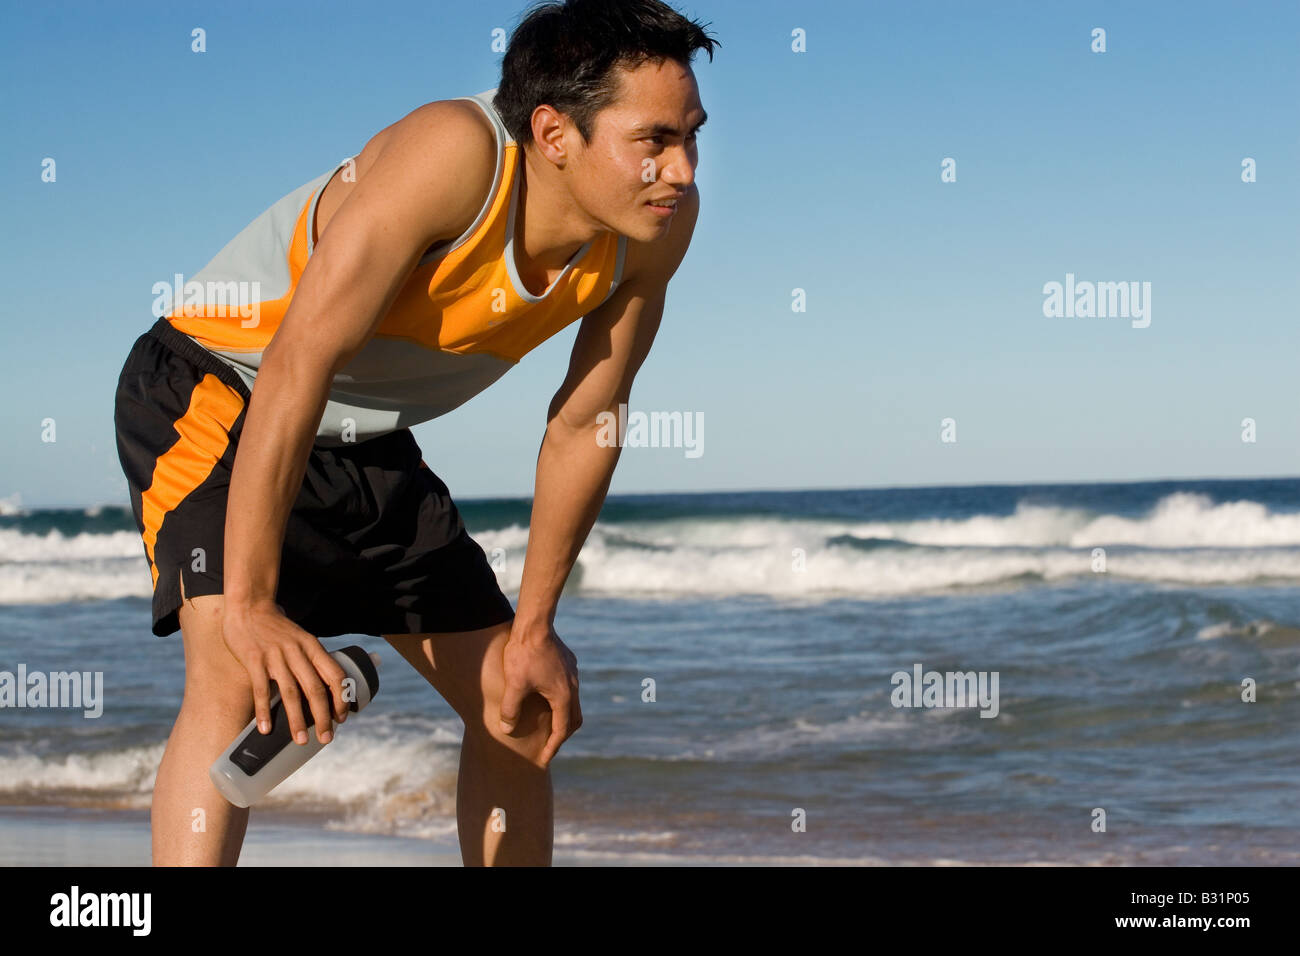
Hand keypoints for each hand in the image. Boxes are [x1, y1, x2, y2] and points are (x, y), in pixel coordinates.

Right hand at [222, 601, 350, 745]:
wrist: (249, 605)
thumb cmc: (276, 626)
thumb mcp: (300, 638)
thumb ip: (309, 659)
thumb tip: (321, 687)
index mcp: (312, 646)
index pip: (335, 674)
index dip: (340, 698)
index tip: (341, 718)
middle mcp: (297, 652)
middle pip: (315, 688)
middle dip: (322, 716)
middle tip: (326, 738)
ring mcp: (275, 656)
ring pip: (291, 693)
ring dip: (296, 719)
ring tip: (300, 739)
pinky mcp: (254, 660)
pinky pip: (261, 689)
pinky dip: (264, 711)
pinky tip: (265, 729)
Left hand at [498, 621, 581, 767]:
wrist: (534, 624)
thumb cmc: (523, 655)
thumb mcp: (514, 685)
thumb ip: (510, 710)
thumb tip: (506, 730)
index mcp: (563, 696)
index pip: (561, 730)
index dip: (552, 747)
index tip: (544, 760)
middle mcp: (573, 686)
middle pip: (573, 719)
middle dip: (562, 734)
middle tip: (549, 745)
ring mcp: (572, 674)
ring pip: (572, 702)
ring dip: (562, 716)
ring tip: (548, 723)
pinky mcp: (568, 663)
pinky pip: (568, 687)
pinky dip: (561, 700)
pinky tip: (545, 695)